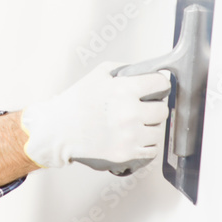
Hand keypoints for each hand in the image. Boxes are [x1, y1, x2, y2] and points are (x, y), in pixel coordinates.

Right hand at [20, 61, 170, 169]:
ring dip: (149, 127)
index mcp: (123, 89)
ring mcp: (128, 135)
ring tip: (135, 124)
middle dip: (154, 107)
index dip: (159, 85)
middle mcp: (129, 112)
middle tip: (143, 108)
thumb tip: (146, 71)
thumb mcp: (98, 74)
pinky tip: (134, 138)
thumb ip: (124, 69)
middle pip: (162, 110)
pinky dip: (145, 145)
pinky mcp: (125, 153)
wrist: (58, 130)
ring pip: (158, 131)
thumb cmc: (76, 103)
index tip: (156, 88)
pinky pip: (151, 150)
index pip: (161, 84)